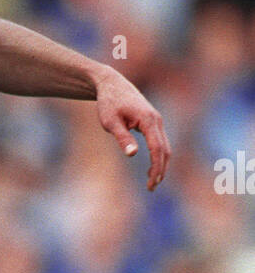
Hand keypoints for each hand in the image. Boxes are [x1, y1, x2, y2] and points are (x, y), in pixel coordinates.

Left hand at [95, 68, 170, 190]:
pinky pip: (160, 142)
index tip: (150, 184)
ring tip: (152, 182)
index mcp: (148, 120)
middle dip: (160, 170)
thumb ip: (122, 137)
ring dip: (161, 164)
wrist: (112, 84)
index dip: (156, 168)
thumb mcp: (110, 121)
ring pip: (165, 146)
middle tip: (151, 188)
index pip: (157, 149)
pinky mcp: (153, 121)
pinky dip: (159, 156)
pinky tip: (152, 167)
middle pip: (165, 150)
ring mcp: (157, 120)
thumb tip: (133, 154)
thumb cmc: (108, 103)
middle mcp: (157, 120)